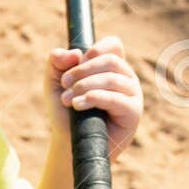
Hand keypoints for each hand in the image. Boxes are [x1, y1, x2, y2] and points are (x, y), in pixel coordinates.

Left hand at [46, 35, 142, 160]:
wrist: (70, 143)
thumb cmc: (66, 113)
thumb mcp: (55, 84)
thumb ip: (57, 63)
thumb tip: (72, 52)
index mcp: (112, 68)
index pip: (113, 45)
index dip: (93, 50)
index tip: (72, 64)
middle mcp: (126, 78)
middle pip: (111, 60)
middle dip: (83, 70)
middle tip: (64, 84)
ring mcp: (132, 95)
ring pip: (112, 78)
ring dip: (84, 86)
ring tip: (67, 99)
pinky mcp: (133, 112)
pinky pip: (116, 98)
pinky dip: (94, 98)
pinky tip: (77, 105)